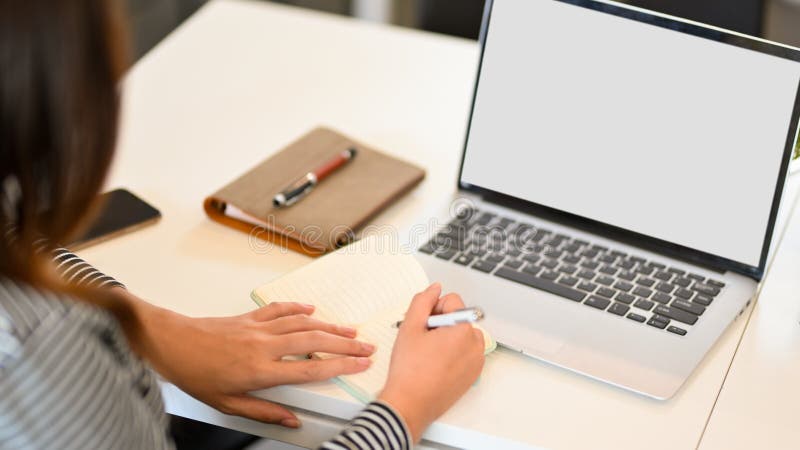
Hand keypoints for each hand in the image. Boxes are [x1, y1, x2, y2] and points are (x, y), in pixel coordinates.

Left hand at [115, 289, 374, 427]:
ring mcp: (258, 328)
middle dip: (345, 345)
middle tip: (365, 346)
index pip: (311, 368)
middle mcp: (264, 345)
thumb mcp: (227, 403)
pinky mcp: (250, 317)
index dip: (340, 366)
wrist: (171, 343)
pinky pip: (280, 310)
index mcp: (260, 370)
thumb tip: (290, 419)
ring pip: (302, 323)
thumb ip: (263, 410)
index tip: (360, 364)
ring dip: (329, 326)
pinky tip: (311, 310)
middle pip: (315, 342)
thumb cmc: (194, 373)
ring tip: (349, 330)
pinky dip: (299, 309)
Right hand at [378, 283, 484, 441]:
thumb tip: (435, 289)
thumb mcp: (410, 327)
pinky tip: (435, 364)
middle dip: (441, 324)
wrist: (411, 404)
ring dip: (447, 338)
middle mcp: (476, 344)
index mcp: (463, 330)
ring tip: (429, 354)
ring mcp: (476, 361)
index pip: (452, 301)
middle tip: (423, 342)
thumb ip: (423, 301)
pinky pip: (465, 352)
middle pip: (458, 318)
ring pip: (462, 335)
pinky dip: (453, 353)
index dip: (433, 309)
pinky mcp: (474, 374)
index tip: (423, 325)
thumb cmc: (409, 371)